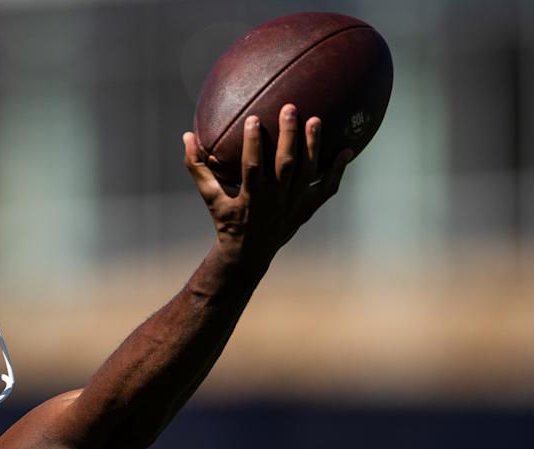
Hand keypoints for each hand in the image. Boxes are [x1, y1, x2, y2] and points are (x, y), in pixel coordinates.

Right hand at [183, 104, 352, 259]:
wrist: (248, 255)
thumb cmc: (226, 222)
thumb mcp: (209, 198)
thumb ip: (198, 168)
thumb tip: (186, 136)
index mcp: (250, 198)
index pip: (253, 167)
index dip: (253, 143)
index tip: (253, 119)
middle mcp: (274, 201)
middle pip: (285, 165)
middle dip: (288, 136)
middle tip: (290, 109)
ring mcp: (293, 206)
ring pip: (307, 174)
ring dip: (313, 147)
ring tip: (316, 120)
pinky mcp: (305, 209)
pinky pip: (325, 190)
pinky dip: (337, 172)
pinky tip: (347, 150)